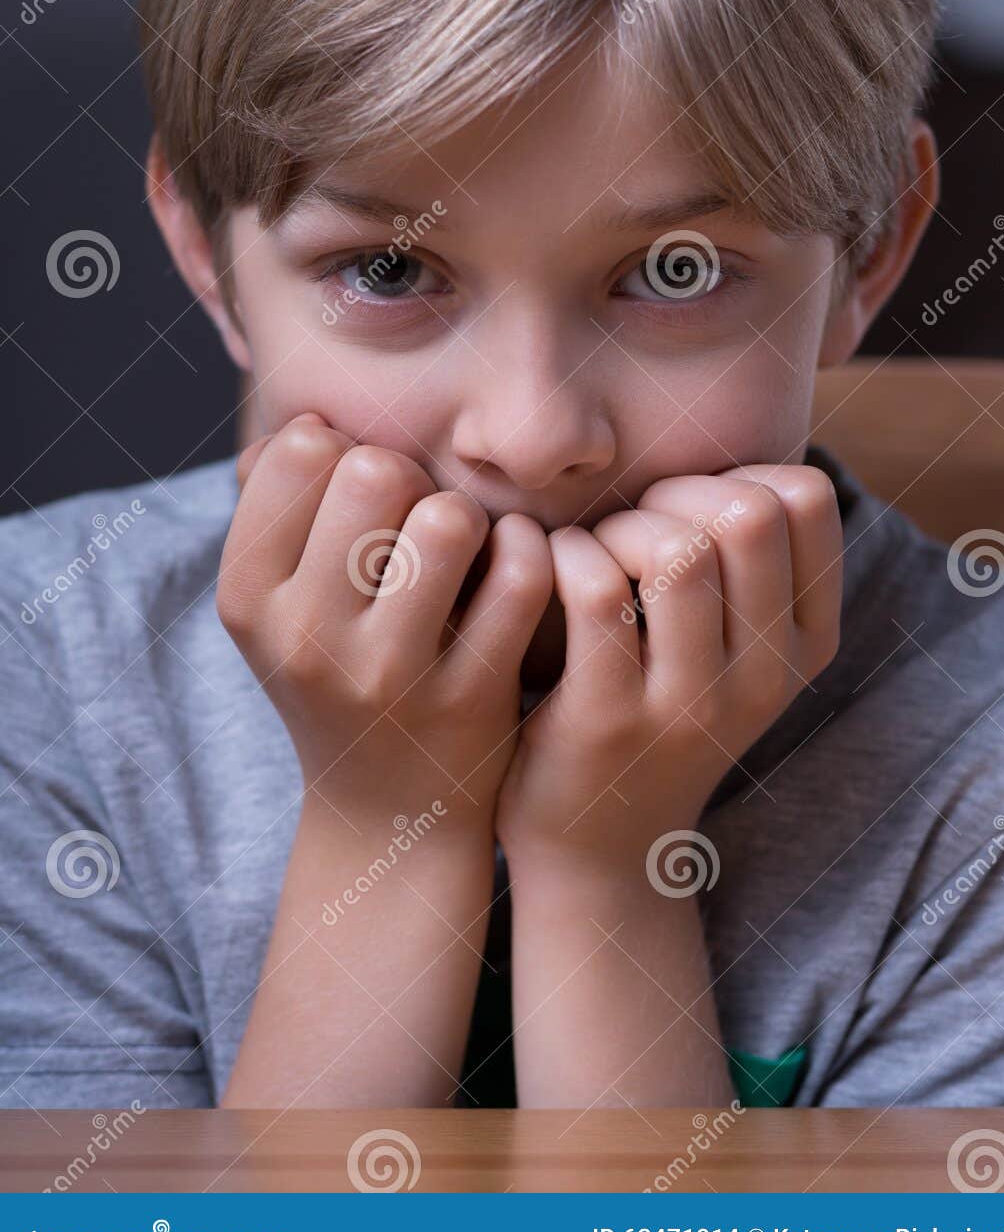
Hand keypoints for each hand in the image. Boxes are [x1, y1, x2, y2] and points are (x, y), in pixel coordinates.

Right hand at [217, 413, 553, 836]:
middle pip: (377, 472)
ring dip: (469, 516)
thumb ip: (276, 501)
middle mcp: (304, 637)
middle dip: (412, 478)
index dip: (345, 449)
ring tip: (464, 549)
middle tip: (417, 520)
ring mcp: (389, 675)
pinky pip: (519, 576)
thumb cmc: (338, 667)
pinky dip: (528, 552)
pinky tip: (517, 566)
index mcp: (246, 597)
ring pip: (450, 520)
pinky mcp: (470, 698)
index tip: (358, 498)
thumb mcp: (279, 600)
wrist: (388, 810)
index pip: (302, 450)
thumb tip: (310, 421)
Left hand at [495, 464, 842, 871]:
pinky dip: (564, 556)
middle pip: (747, 514)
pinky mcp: (609, 720)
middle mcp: (765, 678)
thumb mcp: (735, 648)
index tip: (687, 515)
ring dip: (617, 528)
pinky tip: (552, 574)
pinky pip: (594, 590)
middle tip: (630, 530)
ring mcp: (691, 705)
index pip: (805, 498)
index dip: (734, 475)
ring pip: (677, 551)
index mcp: (805, 645)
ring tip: (592, 555)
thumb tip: (737, 453)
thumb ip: (748, 561)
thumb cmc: (658, 707)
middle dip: (674, 494)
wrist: (599, 844)